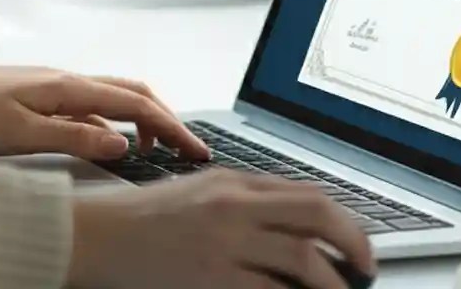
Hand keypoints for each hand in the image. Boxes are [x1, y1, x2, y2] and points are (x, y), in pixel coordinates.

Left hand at [0, 63, 208, 159]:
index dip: (172, 127)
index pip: (137, 105)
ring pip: (115, 99)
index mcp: (69, 87)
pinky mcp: (45, 98)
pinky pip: (92, 108)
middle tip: (187, 148)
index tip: (195, 149)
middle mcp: (69, 82)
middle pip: (134, 94)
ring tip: (156, 149)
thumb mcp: (23, 135)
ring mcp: (58, 88)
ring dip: (143, 120)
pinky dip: (114, 125)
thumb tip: (123, 145)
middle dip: (167, 119)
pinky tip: (112, 144)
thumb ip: (76, 139)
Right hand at [68, 170, 375, 288]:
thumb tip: (294, 225)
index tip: (356, 246)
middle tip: (365, 269)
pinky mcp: (210, 277)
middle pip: (317, 215)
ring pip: (303, 259)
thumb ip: (243, 202)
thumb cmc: (142, 219)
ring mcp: (224, 241)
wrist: (95, 235)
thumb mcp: (198, 193)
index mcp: (234, 182)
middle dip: (354, 244)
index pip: (307, 194)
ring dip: (331, 283)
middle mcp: (234, 205)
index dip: (344, 222)